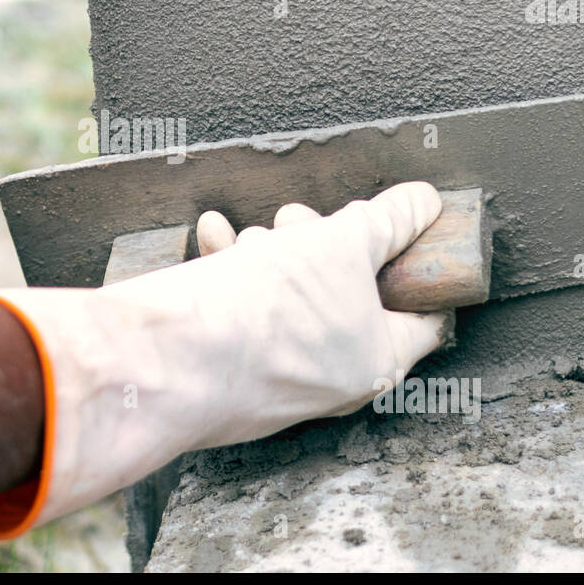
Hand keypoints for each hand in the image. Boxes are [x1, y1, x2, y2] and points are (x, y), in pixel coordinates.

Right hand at [0, 181, 452, 535]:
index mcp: (375, 361)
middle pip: (348, 296)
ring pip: (290, 300)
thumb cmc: (262, 311)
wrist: (158, 357)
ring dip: (275, 253)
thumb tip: (423, 203)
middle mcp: (329, 381)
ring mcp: (274, 378)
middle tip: (303, 219)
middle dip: (327, 244)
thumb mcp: (341, 245)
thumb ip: (389, 222)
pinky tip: (213, 236)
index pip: (425, 313)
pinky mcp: (225, 369)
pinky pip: (241, 311)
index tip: (408, 226)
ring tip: (256, 233)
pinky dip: (231, 269)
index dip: (420, 260)